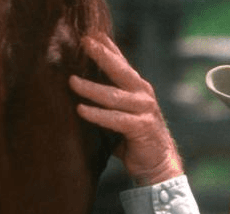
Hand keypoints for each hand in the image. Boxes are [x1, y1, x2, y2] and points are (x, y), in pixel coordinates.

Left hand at [69, 35, 183, 185]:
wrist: (157, 164)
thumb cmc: (133, 139)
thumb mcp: (120, 114)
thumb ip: (107, 102)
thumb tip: (78, 90)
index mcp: (137, 88)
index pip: (121, 63)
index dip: (108, 47)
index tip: (92, 34)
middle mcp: (143, 94)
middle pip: (120, 70)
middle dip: (101, 55)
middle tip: (84, 42)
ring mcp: (144, 110)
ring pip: (113, 95)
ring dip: (91, 88)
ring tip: (72, 81)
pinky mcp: (140, 127)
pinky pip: (114, 119)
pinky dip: (97, 115)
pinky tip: (81, 110)